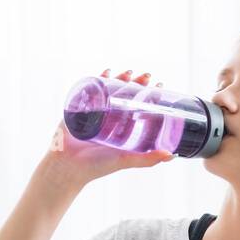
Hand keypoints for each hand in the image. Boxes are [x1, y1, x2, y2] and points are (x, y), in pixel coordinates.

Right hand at [45, 68, 175, 182]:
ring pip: (110, 90)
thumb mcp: (125, 160)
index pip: (139, 107)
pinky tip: (107, 72)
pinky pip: (90, 90)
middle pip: (125, 95)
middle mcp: (110, 119)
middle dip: (137, 84)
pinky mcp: (80, 108)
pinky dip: (98, 79)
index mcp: (121, 129)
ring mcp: (95, 112)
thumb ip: (147, 160)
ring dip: (120, 78)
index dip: (149, 96)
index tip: (160, 87)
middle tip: (147, 76)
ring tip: (129, 72)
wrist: (67, 168)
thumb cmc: (96, 167)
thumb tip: (172, 155)